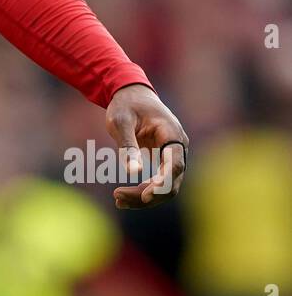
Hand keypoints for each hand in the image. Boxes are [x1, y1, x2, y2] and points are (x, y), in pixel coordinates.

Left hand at [105, 84, 187, 209]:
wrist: (131, 95)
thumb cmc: (125, 105)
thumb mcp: (121, 122)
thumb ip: (128, 146)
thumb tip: (134, 172)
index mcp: (172, 133)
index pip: (175, 164)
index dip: (163, 182)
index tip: (146, 196)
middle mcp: (177, 147)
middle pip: (171, 181)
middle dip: (147, 194)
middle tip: (117, 196)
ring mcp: (173, 156)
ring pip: (165, 186)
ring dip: (143, 196)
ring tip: (117, 199)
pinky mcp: (163, 162)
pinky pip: (157, 182)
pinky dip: (142, 191)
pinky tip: (122, 198)